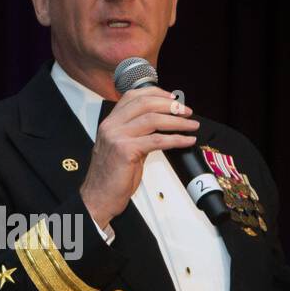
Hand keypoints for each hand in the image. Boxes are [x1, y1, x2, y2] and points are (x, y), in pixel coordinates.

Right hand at [79, 87, 199, 228]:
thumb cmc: (111, 176)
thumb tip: (161, 125)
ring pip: (153, 119)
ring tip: (191, 125)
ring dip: (177, 121)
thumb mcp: (122, 147)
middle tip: (187, 112)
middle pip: (145, 104)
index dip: (156, 93)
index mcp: (110, 122)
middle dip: (170, 105)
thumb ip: (137, 133)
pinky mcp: (125, 150)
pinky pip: (157, 140)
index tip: (173, 98)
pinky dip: (175, 139)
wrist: (98, 197)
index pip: (133, 96)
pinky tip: (186, 140)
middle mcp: (111, 125)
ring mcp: (117, 137)